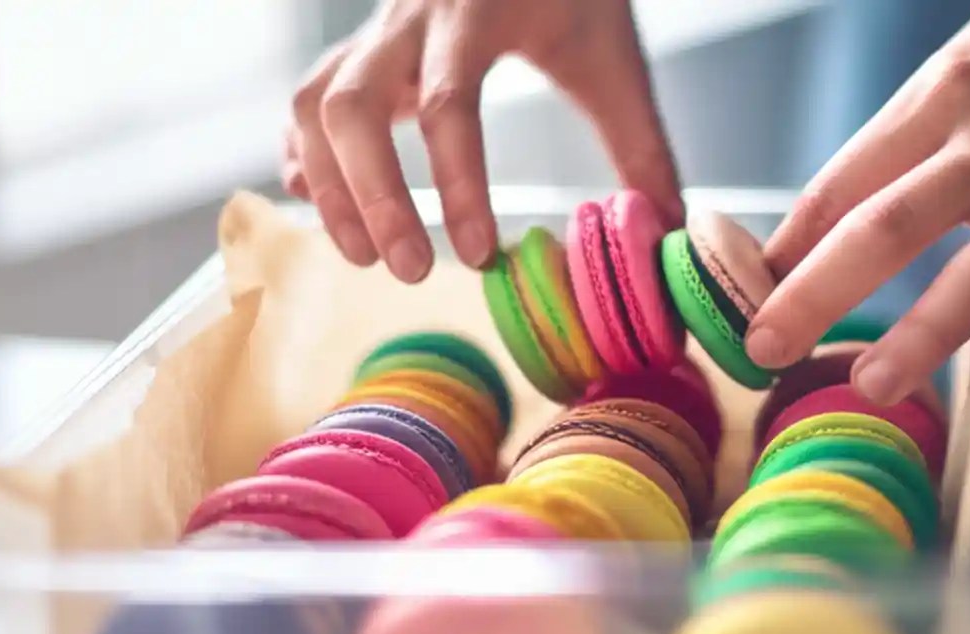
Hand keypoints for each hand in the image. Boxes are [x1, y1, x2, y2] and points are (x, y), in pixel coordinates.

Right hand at [284, 0, 682, 281]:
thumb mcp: (611, 57)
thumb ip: (640, 145)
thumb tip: (663, 230)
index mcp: (475, 13)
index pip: (448, 103)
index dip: (458, 186)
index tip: (479, 256)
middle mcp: (409, 19)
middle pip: (351, 107)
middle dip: (374, 198)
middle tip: (411, 272)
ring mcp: (375, 33)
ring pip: (314, 105)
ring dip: (332, 188)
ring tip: (364, 257)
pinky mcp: (360, 50)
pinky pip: (305, 101)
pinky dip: (306, 156)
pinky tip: (322, 203)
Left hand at [746, 0, 969, 403]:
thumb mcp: (944, 81)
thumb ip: (881, 161)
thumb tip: (792, 249)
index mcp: (937, 102)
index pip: (841, 188)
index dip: (783, 254)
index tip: (741, 307)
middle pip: (890, 228)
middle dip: (818, 295)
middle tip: (767, 351)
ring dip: (923, 335)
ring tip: (870, 385)